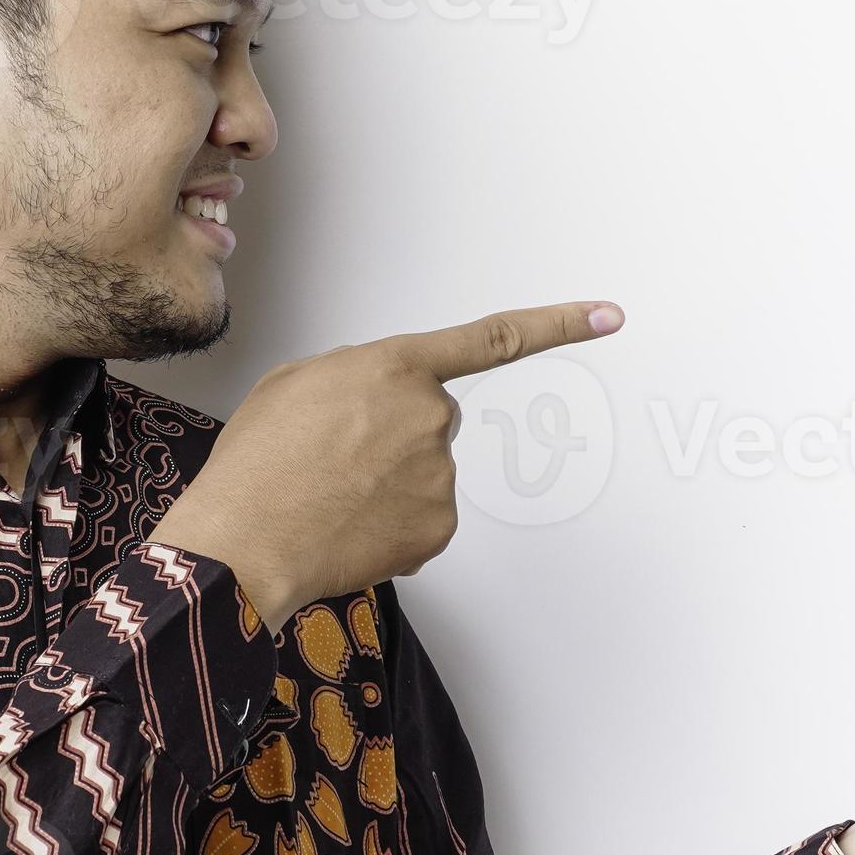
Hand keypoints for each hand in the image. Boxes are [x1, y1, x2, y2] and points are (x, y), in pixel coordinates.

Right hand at [150, 300, 621, 631]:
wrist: (245, 540)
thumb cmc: (258, 463)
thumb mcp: (294, 384)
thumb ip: (354, 376)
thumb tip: (374, 402)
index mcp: (396, 367)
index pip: (493, 339)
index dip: (558, 324)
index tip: (608, 315)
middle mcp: (431, 416)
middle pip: (431, 419)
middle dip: (394, 434)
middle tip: (333, 457)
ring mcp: (440, 476)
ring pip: (423, 472)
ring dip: (386, 481)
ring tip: (326, 494)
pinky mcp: (437, 527)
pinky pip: (422, 518)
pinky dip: (389, 524)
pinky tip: (345, 525)